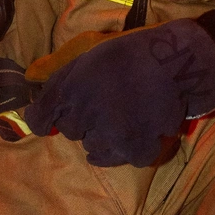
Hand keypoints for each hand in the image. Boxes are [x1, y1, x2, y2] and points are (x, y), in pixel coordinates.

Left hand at [25, 12, 214, 166]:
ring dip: (108, 139)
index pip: (40, 118)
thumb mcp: (88, 57)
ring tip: (126, 119)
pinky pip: (125, 159)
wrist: (175, 60)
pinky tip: (144, 132)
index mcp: (69, 87)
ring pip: (95, 151)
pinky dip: (136, 149)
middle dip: (85, 122)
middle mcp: (83, 112)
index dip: (44, 122)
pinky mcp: (134, 147)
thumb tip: (39, 113)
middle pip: (72, 133)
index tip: (49, 124)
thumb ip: (61, 82)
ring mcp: (109, 133)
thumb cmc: (130, 56)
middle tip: (107, 106)